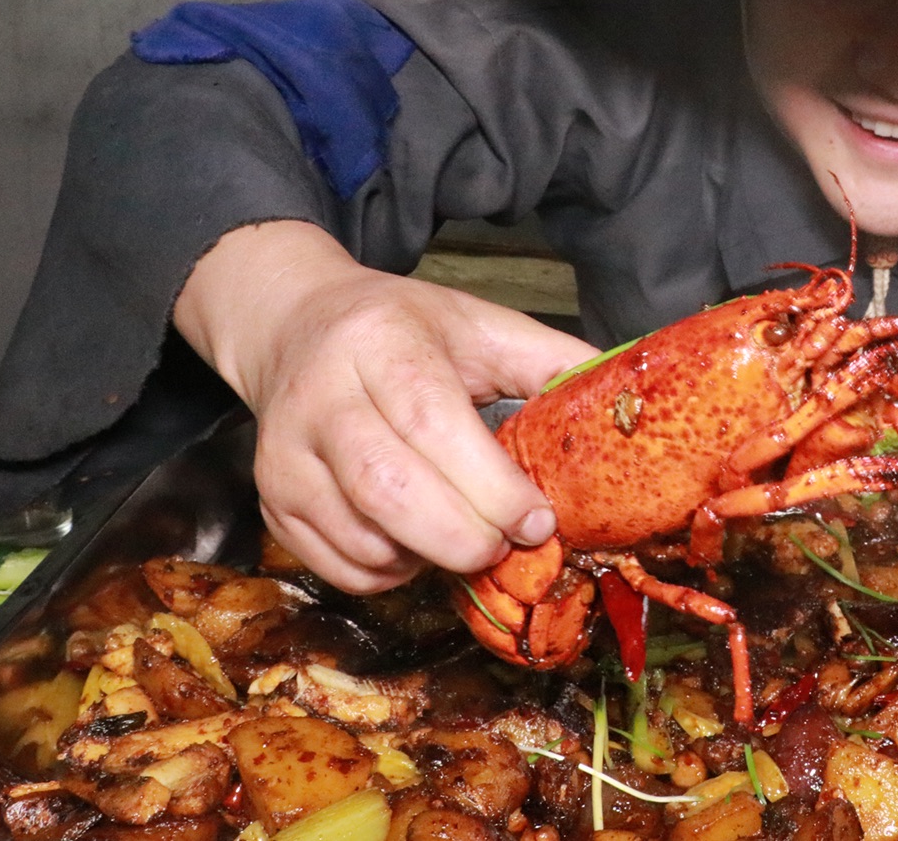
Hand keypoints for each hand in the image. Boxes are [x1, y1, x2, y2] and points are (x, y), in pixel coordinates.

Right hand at [172, 220, 596, 592]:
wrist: (294, 325)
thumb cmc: (403, 330)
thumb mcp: (478, 324)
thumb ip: (550, 360)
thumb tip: (625, 407)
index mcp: (382, 343)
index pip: (431, 422)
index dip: (489, 484)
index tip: (538, 519)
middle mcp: (321, 397)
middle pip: (389, 490)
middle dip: (464, 537)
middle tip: (508, 547)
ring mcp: (286, 454)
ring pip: (362, 537)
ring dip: (428, 558)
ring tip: (465, 537)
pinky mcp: (272, 498)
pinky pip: (338, 565)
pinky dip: (390, 573)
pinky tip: (417, 544)